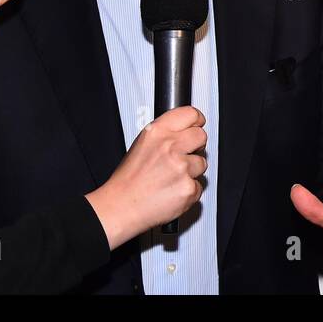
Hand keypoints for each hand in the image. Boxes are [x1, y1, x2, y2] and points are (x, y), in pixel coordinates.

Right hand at [85, 106, 207, 250]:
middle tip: (184, 155)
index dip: (196, 121)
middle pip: (201, 136)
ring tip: (171, 178)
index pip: (190, 114)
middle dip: (196, 146)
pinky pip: (198, 186)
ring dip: (192, 171)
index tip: (197, 125)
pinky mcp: (188, 188)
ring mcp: (181, 167)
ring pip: (202, 163)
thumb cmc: (128, 180)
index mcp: (157, 132)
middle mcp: (170, 147)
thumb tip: (185, 130)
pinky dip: (188, 190)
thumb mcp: (142, 144)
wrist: (120, 207)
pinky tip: (172, 191)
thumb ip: (165, 134)